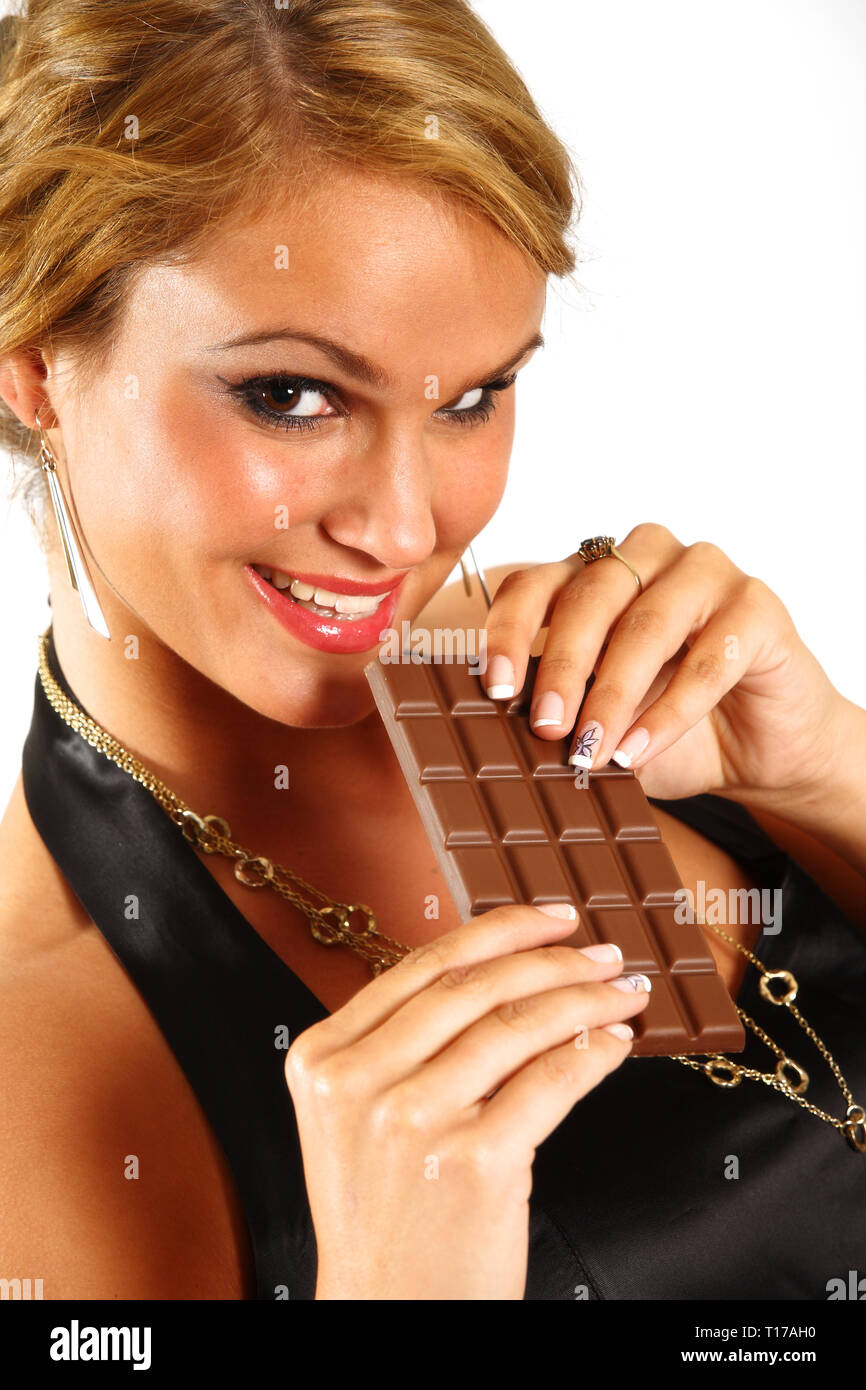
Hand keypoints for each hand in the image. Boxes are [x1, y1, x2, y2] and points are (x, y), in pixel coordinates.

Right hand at [284, 905, 648, 1299]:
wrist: (390, 1315)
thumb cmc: (386, 1217)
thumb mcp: (359, 1119)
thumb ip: (403, 1045)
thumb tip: (506, 971)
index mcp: (322, 1058)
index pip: (421, 967)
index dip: (499, 931)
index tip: (549, 918)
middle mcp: (357, 1082)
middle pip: (474, 989)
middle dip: (553, 959)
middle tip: (603, 952)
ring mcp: (412, 1121)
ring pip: (517, 1026)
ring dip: (584, 999)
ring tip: (621, 992)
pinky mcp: (472, 1163)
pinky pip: (550, 1081)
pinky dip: (594, 1052)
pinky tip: (615, 1042)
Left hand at [480, 522, 851, 811]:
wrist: (760, 750)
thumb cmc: (665, 726)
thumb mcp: (597, 722)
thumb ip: (557, 714)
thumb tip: (498, 735)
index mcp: (594, 574)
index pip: (535, 585)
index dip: (509, 632)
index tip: (495, 689)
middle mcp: (647, 557)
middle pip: (590, 597)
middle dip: (562, 668)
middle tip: (546, 728)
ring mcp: (707, 572)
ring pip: (646, 624)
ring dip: (614, 694)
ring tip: (592, 753)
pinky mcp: (758, 606)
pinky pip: (707, 658)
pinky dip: (669, 712)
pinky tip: (640, 751)